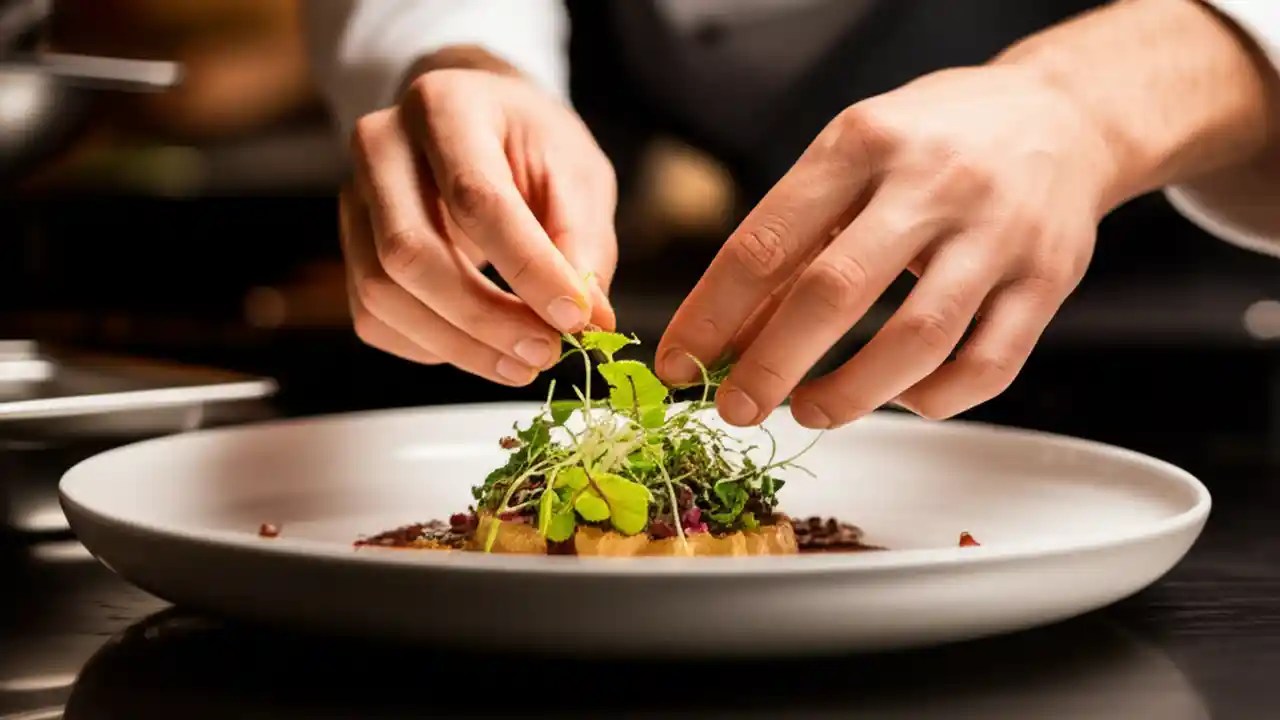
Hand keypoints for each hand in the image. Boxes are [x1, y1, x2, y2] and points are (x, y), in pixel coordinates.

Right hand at [340, 61, 616, 385]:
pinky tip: (482, 347)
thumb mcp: (578, 174)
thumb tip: (588, 320)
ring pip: (383, 293)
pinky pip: (375, 318)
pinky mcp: (350, 247)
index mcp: (444, 105)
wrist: (479, 123)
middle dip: (485, 318)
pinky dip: (432, 347)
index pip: (475, 197)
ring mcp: (353, 198)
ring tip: (523, 361)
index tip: (574, 318)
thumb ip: (585, 242)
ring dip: (459, 345)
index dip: (527, 268)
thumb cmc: (530, 145)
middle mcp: (381, 145)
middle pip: (411, 252)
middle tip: (547, 351)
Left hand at [658, 66, 1114, 427]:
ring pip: (918, 340)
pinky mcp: (1049, 278)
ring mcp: (998, 233)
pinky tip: (901, 398)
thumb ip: (793, 242)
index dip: (711, 314)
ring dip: (851, 395)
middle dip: (771, 366)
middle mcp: (932, 183)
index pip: (765, 241)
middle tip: (736, 409)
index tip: (679, 364)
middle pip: (835, 293)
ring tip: (810, 411)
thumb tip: (724, 340)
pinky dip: (934, 398)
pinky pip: (988, 365)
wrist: (1065, 115)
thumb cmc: (935, 142)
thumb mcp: (851, 159)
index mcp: (862, 143)